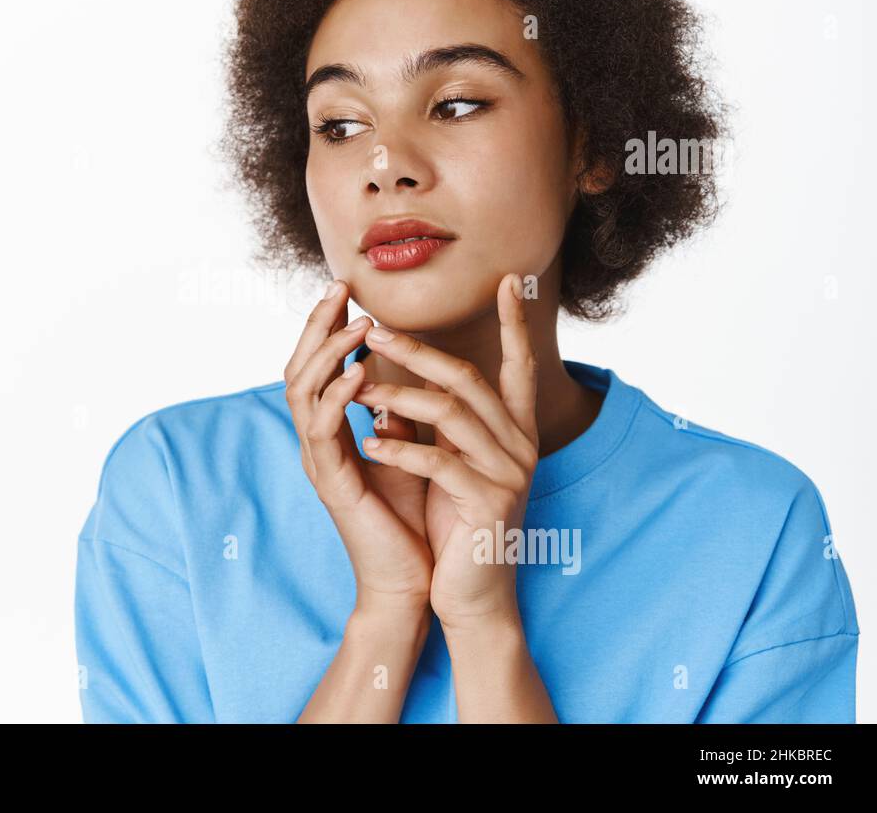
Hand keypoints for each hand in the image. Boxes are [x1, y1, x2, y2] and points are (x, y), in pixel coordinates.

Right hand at [284, 279, 435, 617]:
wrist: (412, 581)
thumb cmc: (409, 517)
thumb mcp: (406, 450)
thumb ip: (396, 412)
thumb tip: (396, 372)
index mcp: (332, 432)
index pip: (318, 367)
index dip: (328, 327)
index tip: (348, 291)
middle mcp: (317, 442)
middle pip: (298, 369)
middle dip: (317, 326)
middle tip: (339, 288)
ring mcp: (319, 463)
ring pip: (300, 393)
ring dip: (326, 355)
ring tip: (355, 324)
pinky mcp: (331, 485)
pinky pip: (322, 433)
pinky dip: (336, 399)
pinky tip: (357, 376)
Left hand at [353, 274, 539, 632]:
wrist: (472, 596)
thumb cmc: (455, 525)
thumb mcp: (450, 464)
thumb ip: (440, 424)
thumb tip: (400, 376)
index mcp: (514, 432)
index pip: (519, 365)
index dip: (516, 322)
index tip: (512, 279)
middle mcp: (520, 446)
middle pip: (468, 379)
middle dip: (418, 350)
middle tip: (374, 328)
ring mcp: (508, 475)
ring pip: (451, 413)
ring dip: (397, 395)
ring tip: (357, 390)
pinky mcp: (488, 505)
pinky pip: (439, 463)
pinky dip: (399, 449)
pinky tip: (368, 444)